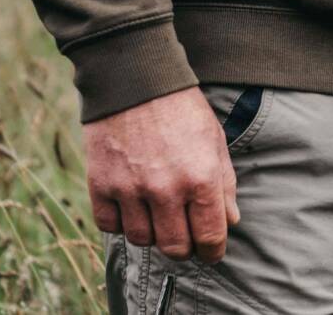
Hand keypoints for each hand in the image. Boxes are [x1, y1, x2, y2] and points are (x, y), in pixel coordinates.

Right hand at [83, 86, 240, 262]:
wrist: (136, 80)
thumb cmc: (182, 108)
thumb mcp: (215, 140)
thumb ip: (224, 184)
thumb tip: (230, 221)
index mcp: (201, 178)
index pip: (210, 237)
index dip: (213, 251)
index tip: (211, 251)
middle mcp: (166, 189)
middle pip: (175, 248)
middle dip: (184, 246)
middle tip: (184, 233)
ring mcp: (131, 190)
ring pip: (143, 240)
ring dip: (152, 232)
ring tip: (157, 212)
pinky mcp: (101, 186)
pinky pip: (111, 227)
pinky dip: (121, 222)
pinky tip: (131, 205)